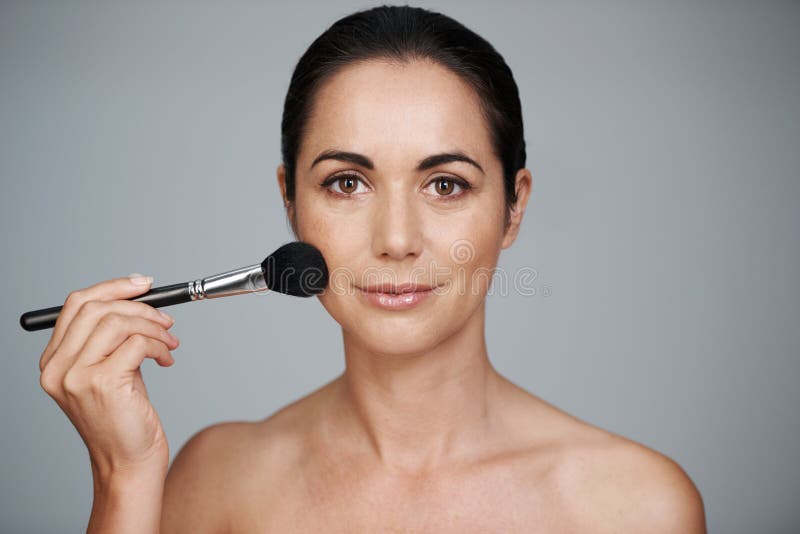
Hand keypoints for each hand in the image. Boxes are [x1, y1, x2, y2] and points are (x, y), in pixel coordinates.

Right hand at [38, 274, 179, 478]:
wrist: (127, 463)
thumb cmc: (123, 420)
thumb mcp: (109, 372)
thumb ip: (111, 340)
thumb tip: (139, 302)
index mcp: (53, 361)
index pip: (77, 304)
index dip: (114, 288)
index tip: (144, 284)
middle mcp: (57, 367)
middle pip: (97, 308)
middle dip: (140, 307)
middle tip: (166, 320)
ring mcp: (76, 376)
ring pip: (118, 323)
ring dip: (154, 327)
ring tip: (169, 343)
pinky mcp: (102, 384)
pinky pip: (137, 344)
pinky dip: (159, 346)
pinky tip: (166, 359)